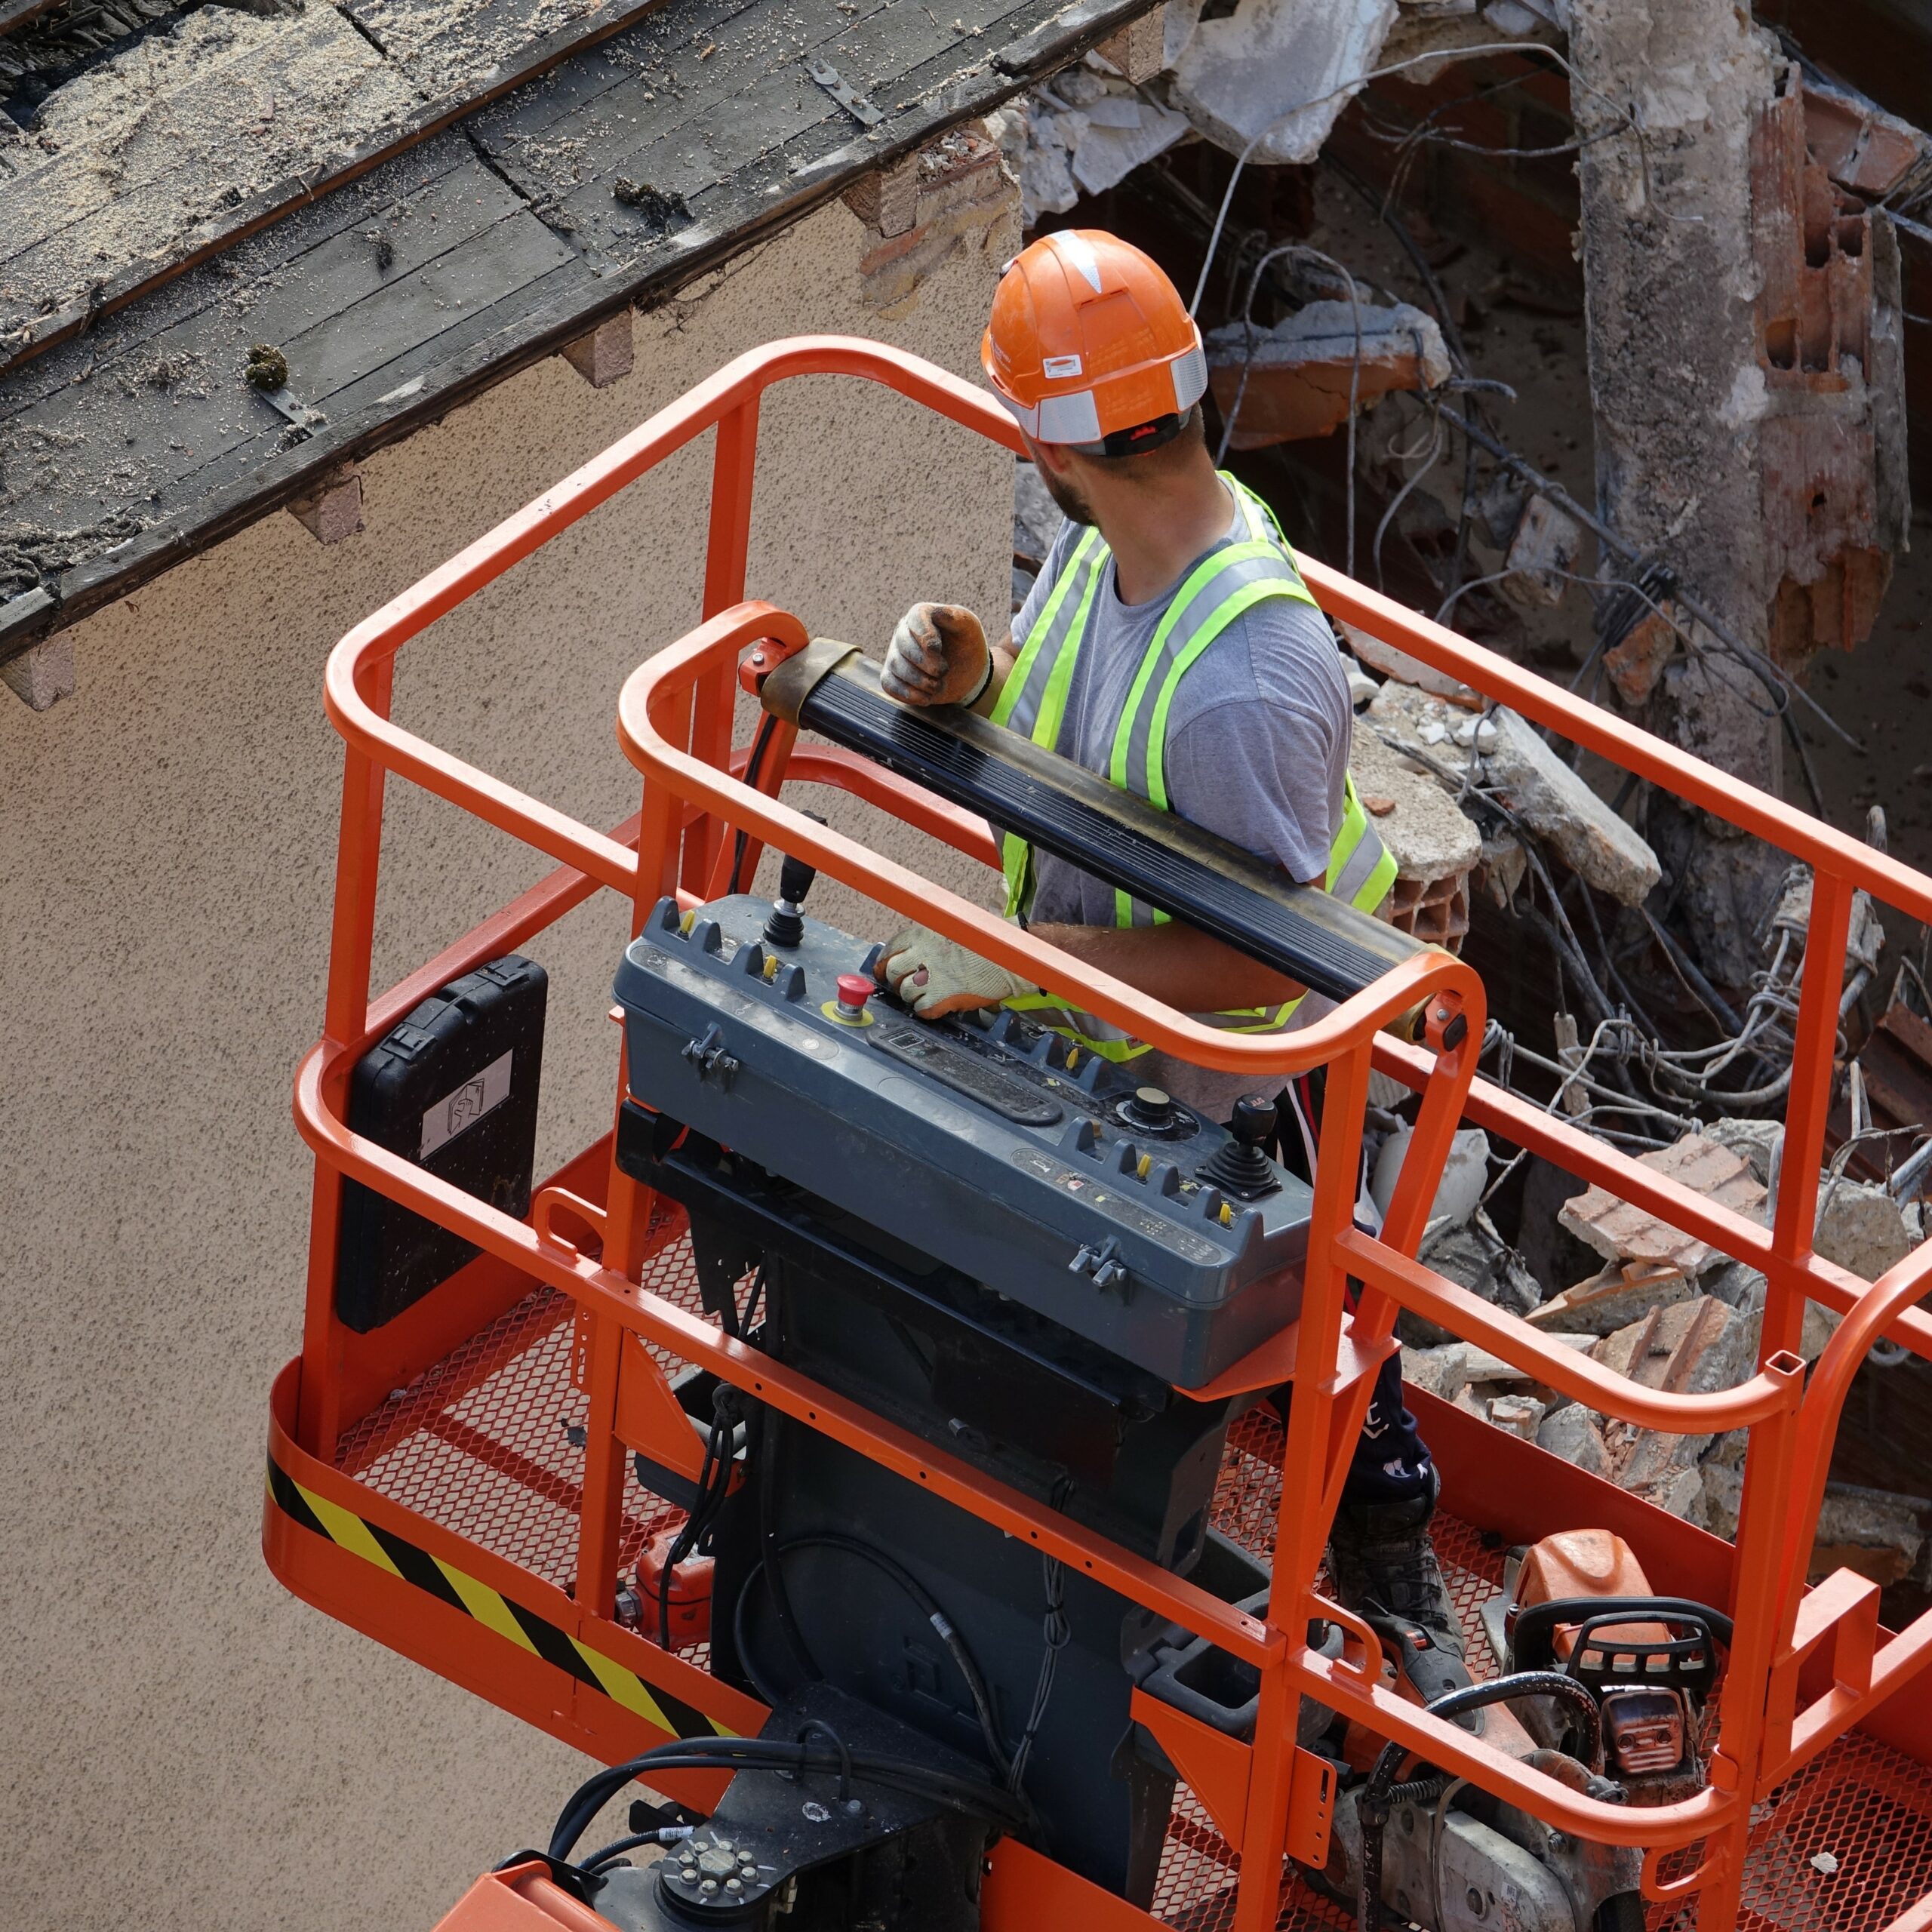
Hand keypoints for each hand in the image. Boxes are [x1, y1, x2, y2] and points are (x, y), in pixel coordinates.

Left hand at [877, 925, 1037, 1018]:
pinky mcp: (942, 996)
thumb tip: (909, 954)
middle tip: (906, 986)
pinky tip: (938, 1004)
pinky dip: (927, 1009)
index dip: (885, 964)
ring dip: (913, 996)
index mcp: (923, 934)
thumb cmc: (985, 943)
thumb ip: (928, 941)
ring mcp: (931, 976)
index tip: (885, 971)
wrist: (1008, 959)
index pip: (890, 950)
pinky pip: (922, 1009)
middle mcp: (922, 953)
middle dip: (896, 981)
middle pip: (892, 972)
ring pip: (905, 992)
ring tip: (928, 993)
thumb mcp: (951, 929)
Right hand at [882, 603, 989, 707]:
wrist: (966, 672)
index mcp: (921, 615)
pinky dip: (908, 694)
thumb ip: (956, 617)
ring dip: (919, 680)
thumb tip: (939, 613)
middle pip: (903, 644)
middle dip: (924, 662)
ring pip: (896, 666)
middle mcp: (904, 632)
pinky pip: (889, 684)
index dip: (924, 634)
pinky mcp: (893, 676)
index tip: (937, 649)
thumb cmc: (966, 644)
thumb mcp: (968, 626)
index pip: (916, 618)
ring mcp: (896, 655)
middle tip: (943, 671)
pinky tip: (926, 698)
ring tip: (939, 686)